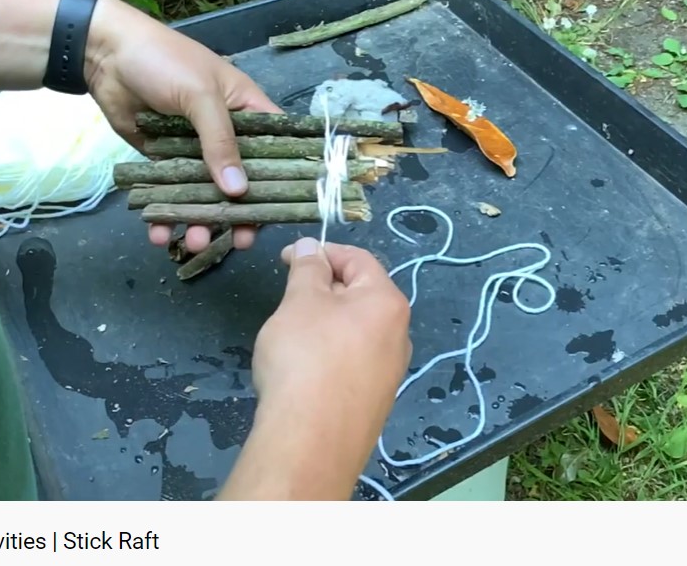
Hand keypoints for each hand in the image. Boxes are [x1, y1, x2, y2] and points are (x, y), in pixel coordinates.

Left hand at [84, 0, 282, 253]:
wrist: (104, 54)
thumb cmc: (164, 61)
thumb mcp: (200, 96)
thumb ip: (220, 142)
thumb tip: (239, 191)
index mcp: (246, 111)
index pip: (275, 149)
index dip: (281, 181)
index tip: (280, 213)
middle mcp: (225, 135)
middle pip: (241, 182)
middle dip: (240, 214)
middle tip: (239, 242)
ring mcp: (194, 150)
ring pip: (206, 194)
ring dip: (203, 221)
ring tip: (194, 243)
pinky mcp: (163, 161)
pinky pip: (171, 194)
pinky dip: (167, 214)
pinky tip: (159, 232)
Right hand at [218, 238, 412, 499]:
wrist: (311, 440)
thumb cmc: (305, 357)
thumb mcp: (300, 301)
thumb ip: (307, 269)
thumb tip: (311, 247)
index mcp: (388, 303)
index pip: (358, 259)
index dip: (322, 252)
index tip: (287, 258)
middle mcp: (399, 335)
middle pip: (359, 296)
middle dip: (323, 291)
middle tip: (287, 299)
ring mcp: (390, 372)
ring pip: (355, 332)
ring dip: (324, 325)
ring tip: (292, 337)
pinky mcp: (374, 402)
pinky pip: (352, 364)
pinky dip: (328, 356)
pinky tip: (303, 373)